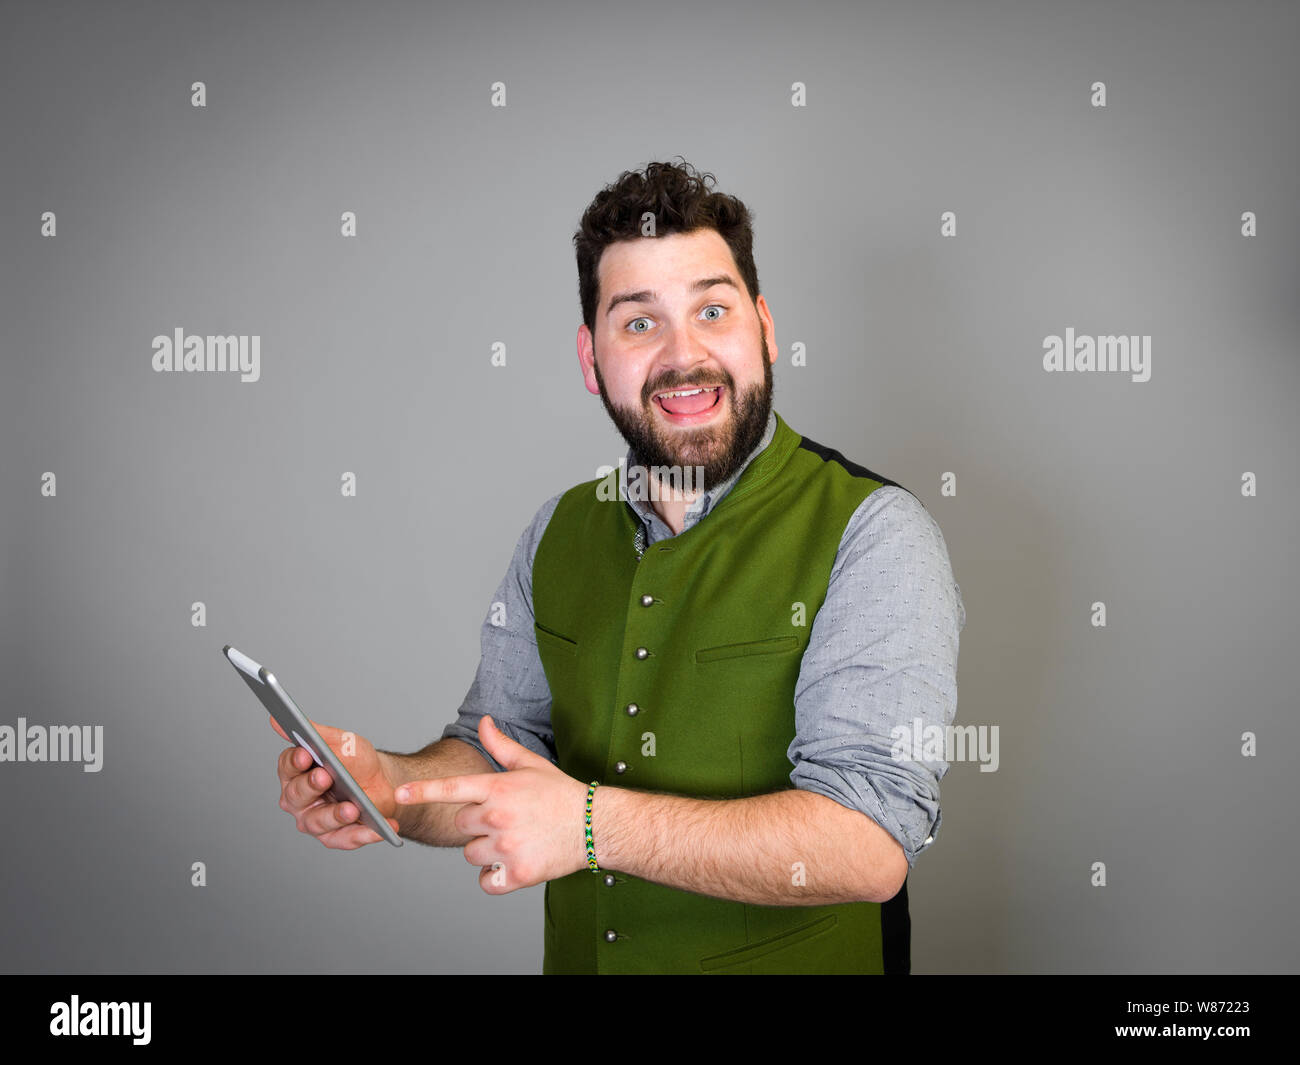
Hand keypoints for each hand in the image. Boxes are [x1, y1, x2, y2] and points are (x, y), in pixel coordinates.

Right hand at [272, 716, 400, 849]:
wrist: (383, 781)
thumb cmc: (355, 761)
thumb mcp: (340, 741)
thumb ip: (313, 733)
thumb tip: (276, 721)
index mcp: (296, 772)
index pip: (287, 767)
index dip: (295, 762)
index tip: (305, 755)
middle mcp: (298, 799)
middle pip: (296, 795)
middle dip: (310, 786)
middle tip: (326, 776)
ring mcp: (314, 819)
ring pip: (316, 821)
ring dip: (335, 815)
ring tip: (353, 808)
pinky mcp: (333, 836)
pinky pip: (344, 838)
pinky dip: (362, 834)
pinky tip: (379, 828)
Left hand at [393, 715, 588, 891]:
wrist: (594, 825)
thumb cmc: (561, 794)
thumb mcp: (531, 763)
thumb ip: (501, 745)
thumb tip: (485, 721)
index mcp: (498, 788)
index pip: (451, 788)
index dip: (422, 792)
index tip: (399, 795)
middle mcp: (498, 817)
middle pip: (460, 825)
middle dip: (476, 824)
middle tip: (505, 820)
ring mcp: (507, 847)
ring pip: (471, 854)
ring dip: (486, 851)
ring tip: (514, 840)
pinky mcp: (517, 873)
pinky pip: (486, 881)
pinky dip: (495, 877)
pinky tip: (513, 863)